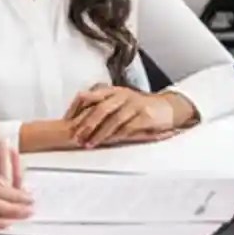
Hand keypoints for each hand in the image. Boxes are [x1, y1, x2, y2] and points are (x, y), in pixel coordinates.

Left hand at [65, 86, 186, 147]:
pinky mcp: (145, 115)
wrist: (167, 107)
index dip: (76, 108)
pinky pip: (129, 126)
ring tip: (90, 143)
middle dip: (87, 124)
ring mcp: (134, 104)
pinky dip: (118, 135)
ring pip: (114, 118)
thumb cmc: (138, 108)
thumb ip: (101, 108)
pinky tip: (111, 142)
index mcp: (112, 91)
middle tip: (77, 137)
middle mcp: (122, 95)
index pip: (89, 96)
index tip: (67, 122)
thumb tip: (78, 120)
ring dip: (100, 133)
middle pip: (100, 108)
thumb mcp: (118, 103)